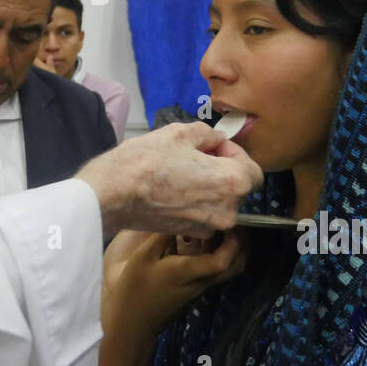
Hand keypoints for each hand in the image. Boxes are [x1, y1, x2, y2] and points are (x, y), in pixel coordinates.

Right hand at [77, 121, 262, 238]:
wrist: (113, 194)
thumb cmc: (146, 161)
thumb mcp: (180, 132)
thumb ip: (208, 135)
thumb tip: (216, 141)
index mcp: (232, 183)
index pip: (253, 169)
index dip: (234, 153)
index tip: (212, 146)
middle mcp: (227, 210)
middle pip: (237, 187)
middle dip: (221, 169)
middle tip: (193, 155)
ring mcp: (208, 226)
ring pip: (220, 200)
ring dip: (207, 185)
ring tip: (179, 171)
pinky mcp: (190, 233)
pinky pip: (203, 213)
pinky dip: (194, 200)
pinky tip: (171, 187)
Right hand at [98, 230, 247, 365]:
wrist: (133, 325)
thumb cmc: (135, 290)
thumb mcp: (143, 258)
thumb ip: (162, 236)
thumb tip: (179, 215)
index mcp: (188, 272)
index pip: (222, 261)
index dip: (233, 242)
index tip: (229, 222)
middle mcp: (201, 281)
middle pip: (236, 266)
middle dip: (242, 243)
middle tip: (233, 222)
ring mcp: (200, 287)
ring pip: (229, 269)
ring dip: (231, 248)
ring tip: (220, 227)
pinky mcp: (195, 289)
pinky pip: (216, 270)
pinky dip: (218, 253)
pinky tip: (202, 239)